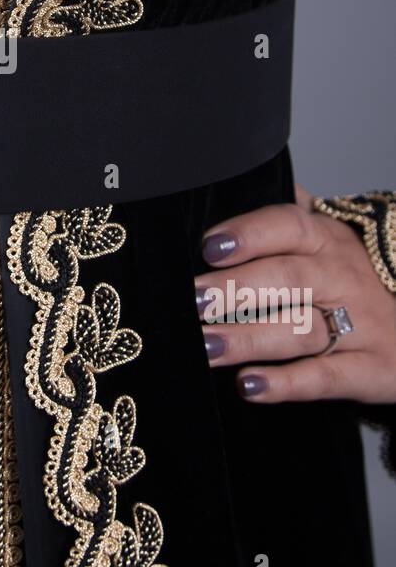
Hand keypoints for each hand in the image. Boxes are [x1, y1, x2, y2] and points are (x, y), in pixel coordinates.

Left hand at [194, 183, 395, 404]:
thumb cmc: (358, 280)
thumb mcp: (333, 239)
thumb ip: (290, 215)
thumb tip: (238, 181)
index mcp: (330, 240)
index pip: (289, 226)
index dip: (249, 234)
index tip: (209, 247)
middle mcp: (345, 279)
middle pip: (288, 278)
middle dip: (235, 290)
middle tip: (192, 301)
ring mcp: (362, 325)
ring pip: (300, 329)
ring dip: (248, 338)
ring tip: (205, 346)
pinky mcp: (373, 370)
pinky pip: (326, 377)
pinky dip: (287, 384)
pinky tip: (248, 385)